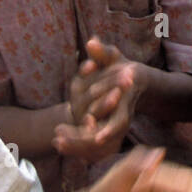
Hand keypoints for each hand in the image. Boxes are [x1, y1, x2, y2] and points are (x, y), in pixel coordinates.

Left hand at [54, 38, 142, 158]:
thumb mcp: (113, 57)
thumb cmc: (121, 67)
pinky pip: (93, 149)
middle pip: (105, 141)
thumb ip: (103, 52)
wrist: (135, 82)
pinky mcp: (105, 132)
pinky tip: (60, 146)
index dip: (107, 128)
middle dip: (84, 141)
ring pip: (98, 147)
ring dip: (77, 147)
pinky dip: (77, 149)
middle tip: (61, 140)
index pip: (119, 120)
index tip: (88, 125)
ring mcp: (113, 126)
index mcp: (125, 102)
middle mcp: (121, 117)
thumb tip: (91, 42)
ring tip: (57, 145)